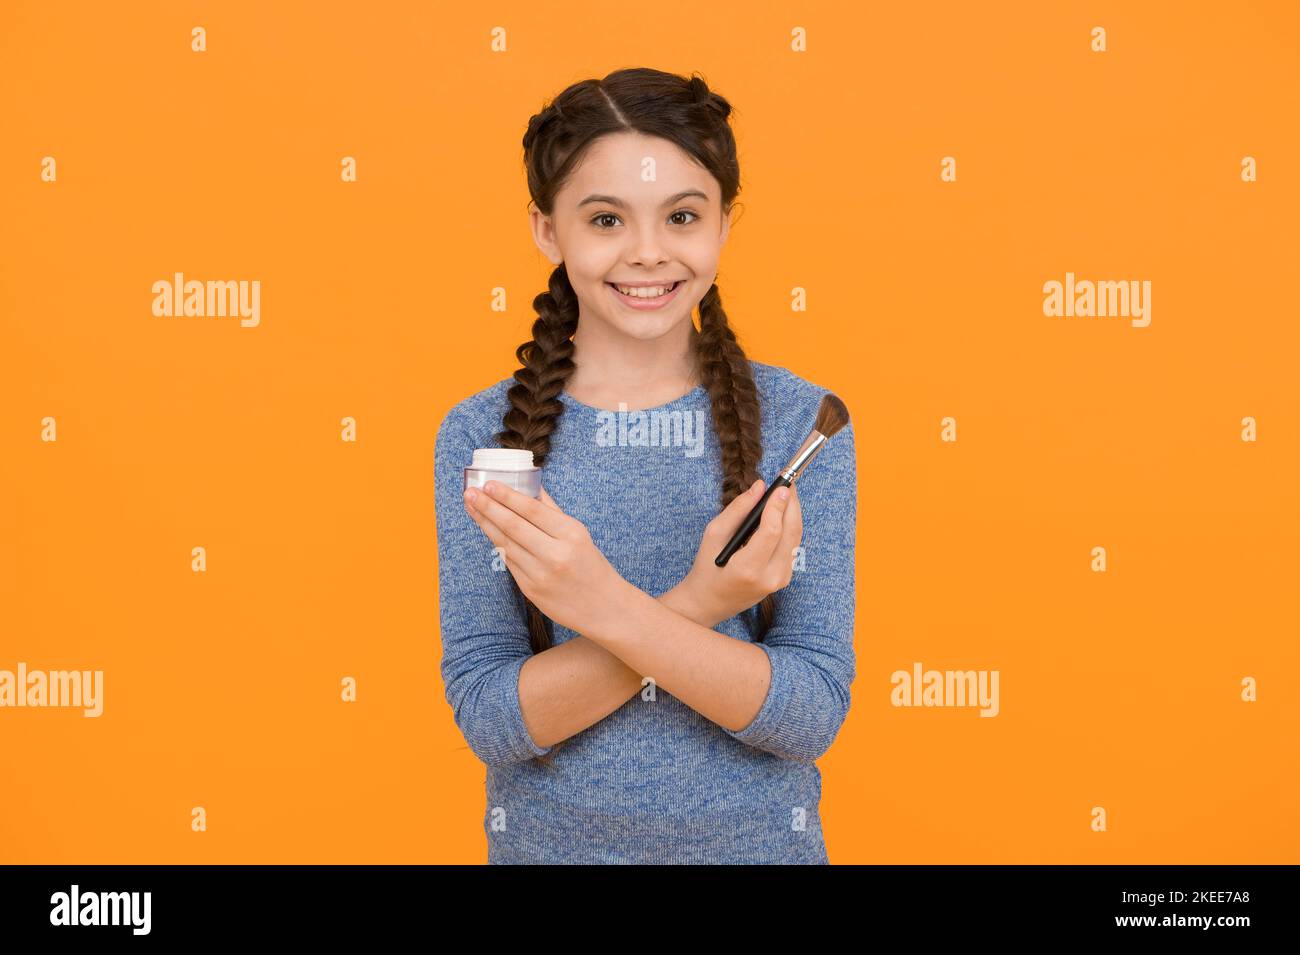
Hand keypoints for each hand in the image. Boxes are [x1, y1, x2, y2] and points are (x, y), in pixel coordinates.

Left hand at [463, 480, 630, 636]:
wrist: (604, 608)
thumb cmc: (592, 566)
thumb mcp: (579, 534)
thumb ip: (552, 511)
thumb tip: (531, 485)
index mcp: (570, 535)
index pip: (532, 510)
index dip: (507, 496)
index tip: (489, 484)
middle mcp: (555, 554)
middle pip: (513, 526)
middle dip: (488, 507)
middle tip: (470, 493)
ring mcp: (541, 574)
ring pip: (505, 544)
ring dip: (485, 524)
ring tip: (472, 507)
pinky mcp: (531, 590)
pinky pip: (509, 562)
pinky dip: (497, 544)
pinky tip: (487, 529)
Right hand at [676, 479, 802, 626]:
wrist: (710, 602)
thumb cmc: (708, 567)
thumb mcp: (714, 534)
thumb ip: (738, 509)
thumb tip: (759, 487)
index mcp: (747, 568)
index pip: (771, 532)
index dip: (778, 506)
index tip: (782, 486)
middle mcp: (769, 577)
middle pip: (791, 534)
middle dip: (792, 505)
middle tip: (788, 484)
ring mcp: (780, 580)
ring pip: (796, 539)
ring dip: (793, 514)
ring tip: (786, 494)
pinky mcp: (784, 579)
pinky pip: (792, 547)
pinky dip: (790, 528)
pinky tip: (783, 514)